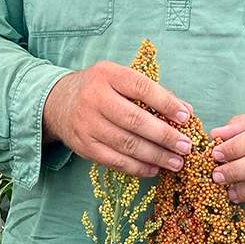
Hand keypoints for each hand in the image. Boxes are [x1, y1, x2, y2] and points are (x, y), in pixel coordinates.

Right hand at [43, 60, 194, 177]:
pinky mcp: (84, 146)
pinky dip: (137, 167)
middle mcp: (94, 98)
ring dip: (155, 156)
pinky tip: (154, 169)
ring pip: (126, 144)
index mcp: (107, 75)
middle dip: (164, 135)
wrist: (58, 102)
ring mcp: (87, 124)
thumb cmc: (100, 89)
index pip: (141, 87)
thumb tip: (186, 111)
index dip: (166, 103)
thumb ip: (152, 92)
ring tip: (176, 162)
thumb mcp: (120, 79)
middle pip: (134, 120)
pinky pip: (114, 161)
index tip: (186, 117)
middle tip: (186, 146)